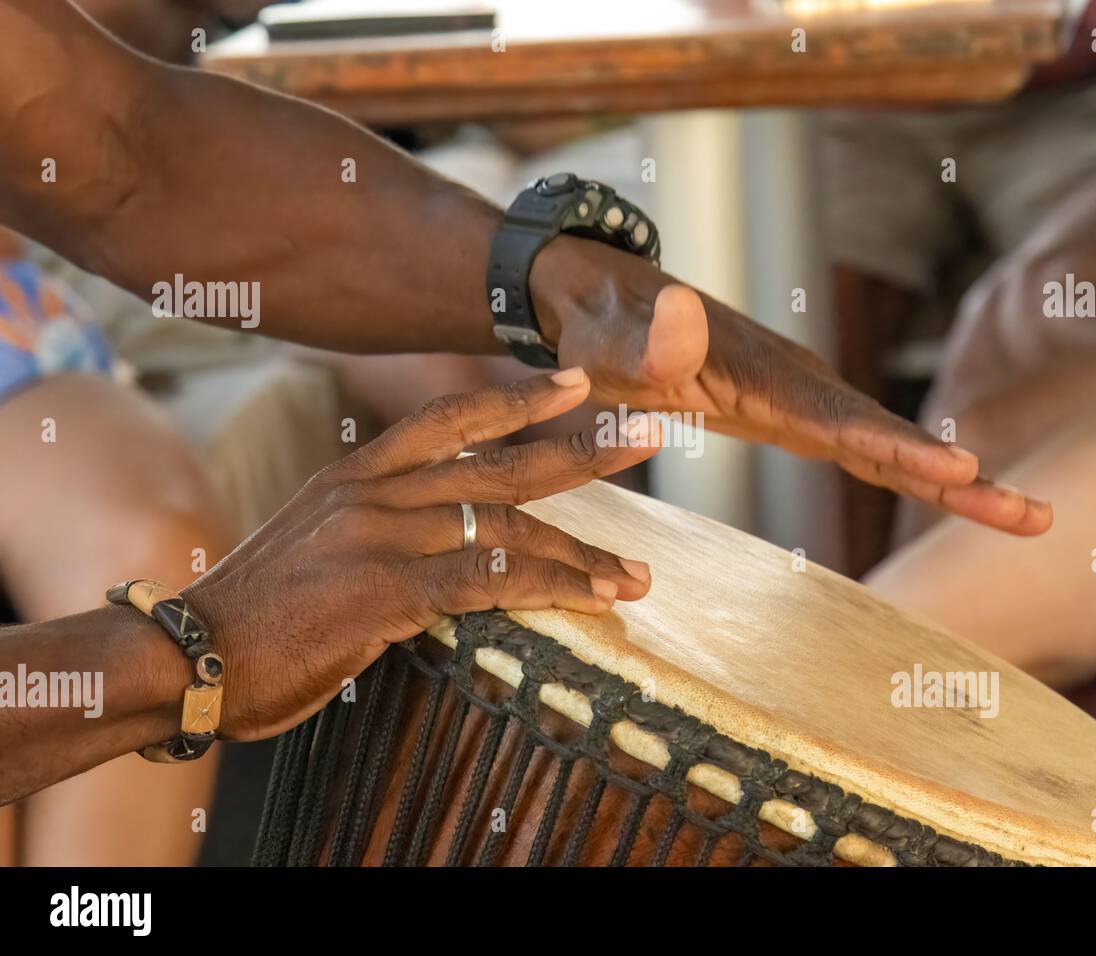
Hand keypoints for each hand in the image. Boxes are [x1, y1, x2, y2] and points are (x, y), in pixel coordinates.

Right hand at [181, 369, 657, 741]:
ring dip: (583, 555)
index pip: (452, 418)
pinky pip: (489, 582)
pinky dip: (552, 590)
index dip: (518, 398)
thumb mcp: (320, 539)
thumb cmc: (263, 605)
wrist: (193, 653)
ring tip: (636, 576)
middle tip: (650, 436)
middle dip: (583, 450)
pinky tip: (594, 601)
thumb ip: (382, 520)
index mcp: (360, 472)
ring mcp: (382, 536)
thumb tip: (451, 532)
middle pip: (501, 464)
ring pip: (508, 530)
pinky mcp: (384, 590)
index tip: (575, 382)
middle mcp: (377, 491)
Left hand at [533, 239, 1051, 535]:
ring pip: (888, 444)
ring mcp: (802, 396)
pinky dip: (913, 472)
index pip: (837, 420)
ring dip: (956, 484)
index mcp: (759, 375)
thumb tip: (677, 313)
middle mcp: (795, 382)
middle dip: (958, 479)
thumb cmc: (601, 329)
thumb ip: (642, 340)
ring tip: (1028, 518)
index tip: (959, 471)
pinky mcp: (797, 411)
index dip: (897, 447)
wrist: (604, 303)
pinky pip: (864, 448)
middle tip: (1032, 516)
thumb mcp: (607, 341)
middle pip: (887, 436)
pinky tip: (959, 495)